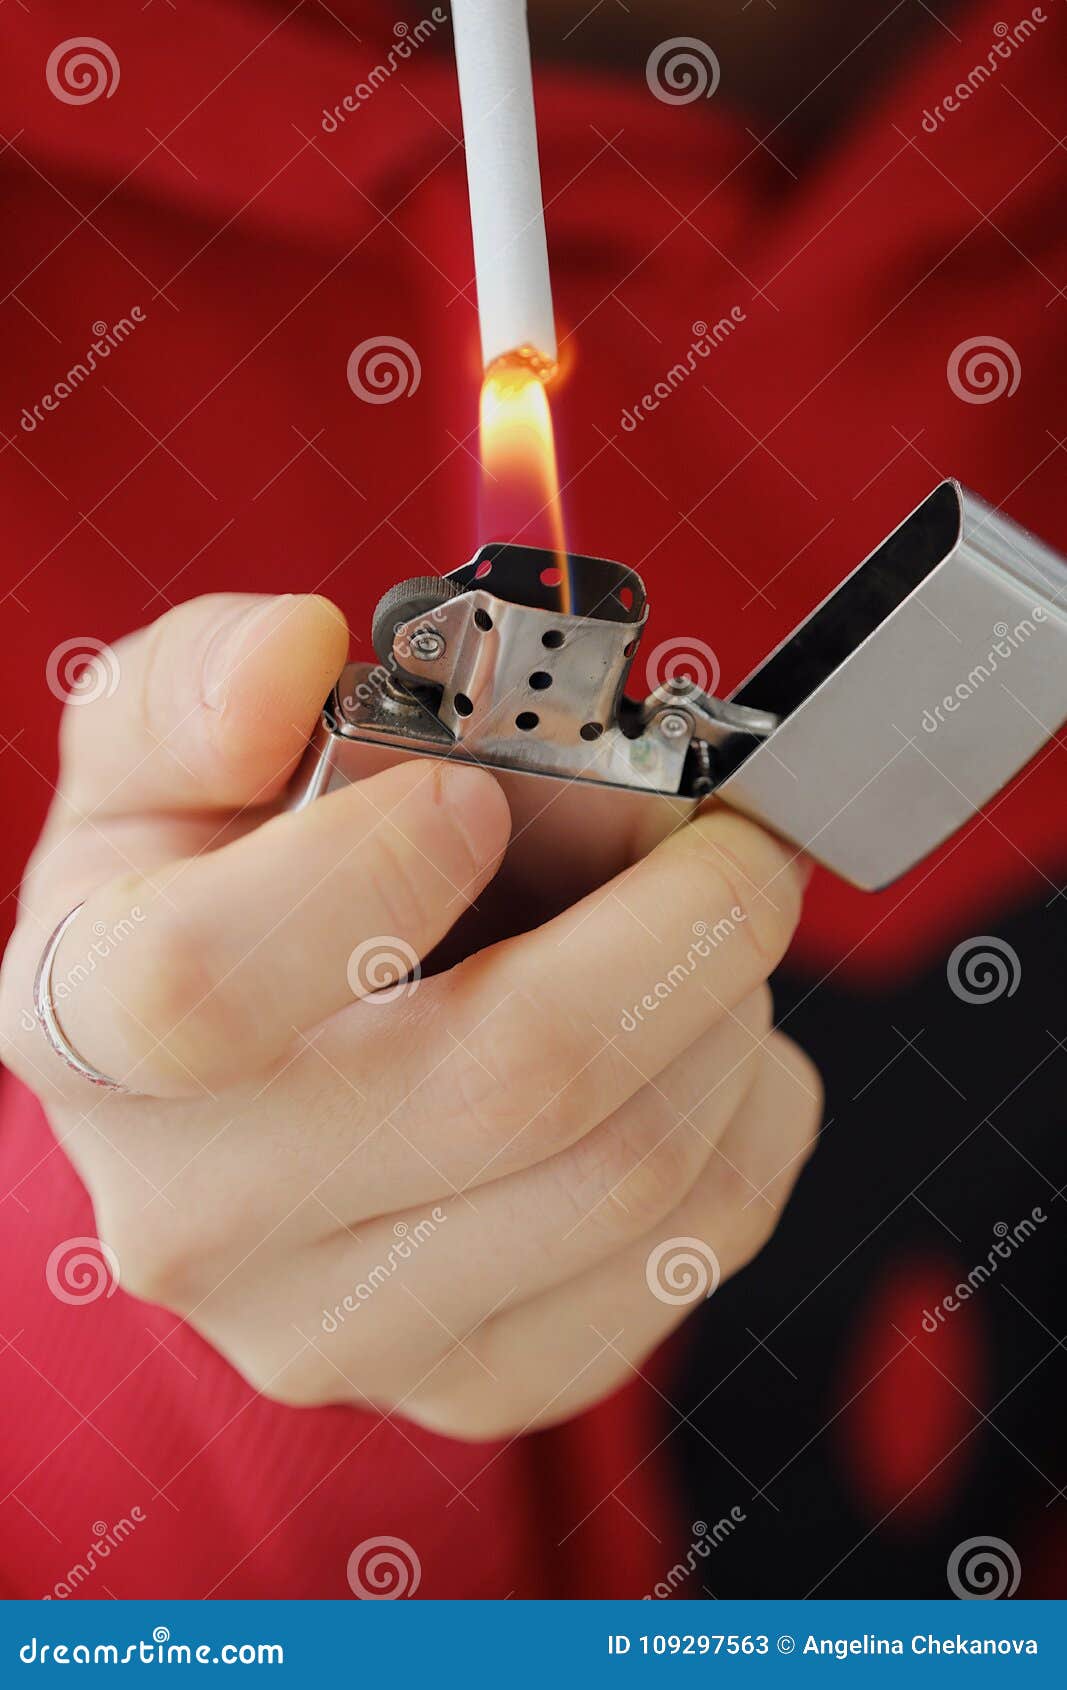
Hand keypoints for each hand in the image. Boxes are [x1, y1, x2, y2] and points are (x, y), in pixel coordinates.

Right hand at [0, 593, 821, 1438]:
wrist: (234, 1099)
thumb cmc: (209, 899)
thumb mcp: (157, 761)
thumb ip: (199, 684)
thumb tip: (296, 658)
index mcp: (93, 1031)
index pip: (204, 985)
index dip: (370, 874)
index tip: (481, 794)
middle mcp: (200, 1212)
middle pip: (500, 1085)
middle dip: (679, 930)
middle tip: (733, 854)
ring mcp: (339, 1325)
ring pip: (624, 1178)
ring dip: (729, 1021)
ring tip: (720, 945)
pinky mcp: (470, 1381)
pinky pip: (680, 1263)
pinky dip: (748, 1130)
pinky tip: (714, 1054)